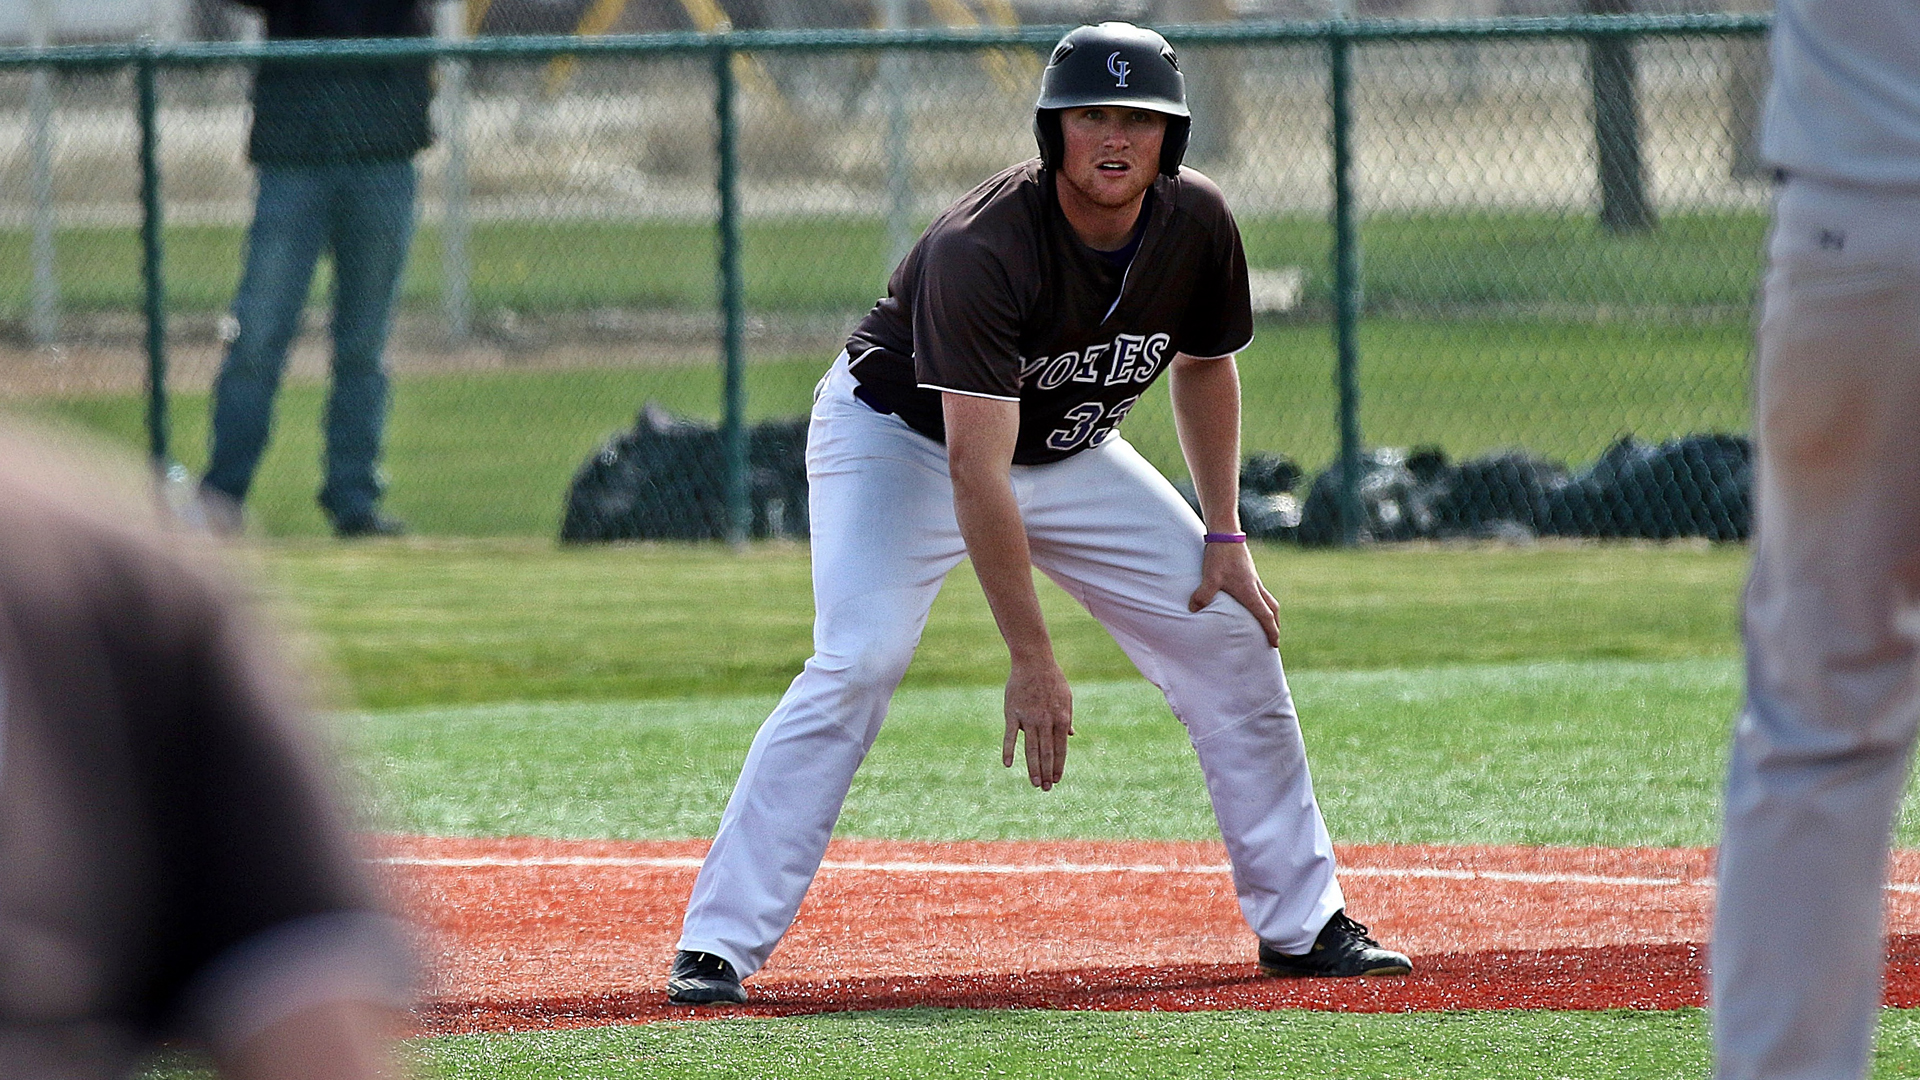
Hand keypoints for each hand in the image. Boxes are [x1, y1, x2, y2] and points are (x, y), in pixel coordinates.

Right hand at [1003, 659, 1074, 790]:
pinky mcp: (1013, 713)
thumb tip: (1071, 735)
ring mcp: (1028, 718)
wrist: (1034, 661)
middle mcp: (1046, 721)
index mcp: (1061, 718)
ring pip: (1031, 749)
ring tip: (1034, 783)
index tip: (1056, 781)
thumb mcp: (1067, 698)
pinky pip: (1010, 735)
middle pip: (1046, 753)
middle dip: (1046, 773)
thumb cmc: (1052, 680)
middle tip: (1045, 789)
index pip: (1060, 749)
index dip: (1058, 766)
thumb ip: (1067, 718)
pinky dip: (1009, 750)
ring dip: (1033, 768)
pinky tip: (1008, 765)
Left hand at [1189, 541, 1280, 648]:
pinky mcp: (1248, 571)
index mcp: (1250, 592)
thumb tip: (1193, 610)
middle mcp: (1256, 586)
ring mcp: (1253, 578)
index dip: (1271, 631)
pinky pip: (1260, 591)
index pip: (1265, 615)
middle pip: (1273, 608)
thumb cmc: (1219, 556)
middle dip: (1275, 624)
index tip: (1275, 644)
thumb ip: (1203, 595)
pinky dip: (1261, 601)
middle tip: (1274, 637)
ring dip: (1270, 612)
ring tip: (1265, 621)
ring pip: (1268, 598)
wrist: (1226, 534)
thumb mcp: (1210, 577)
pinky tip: (1250, 601)